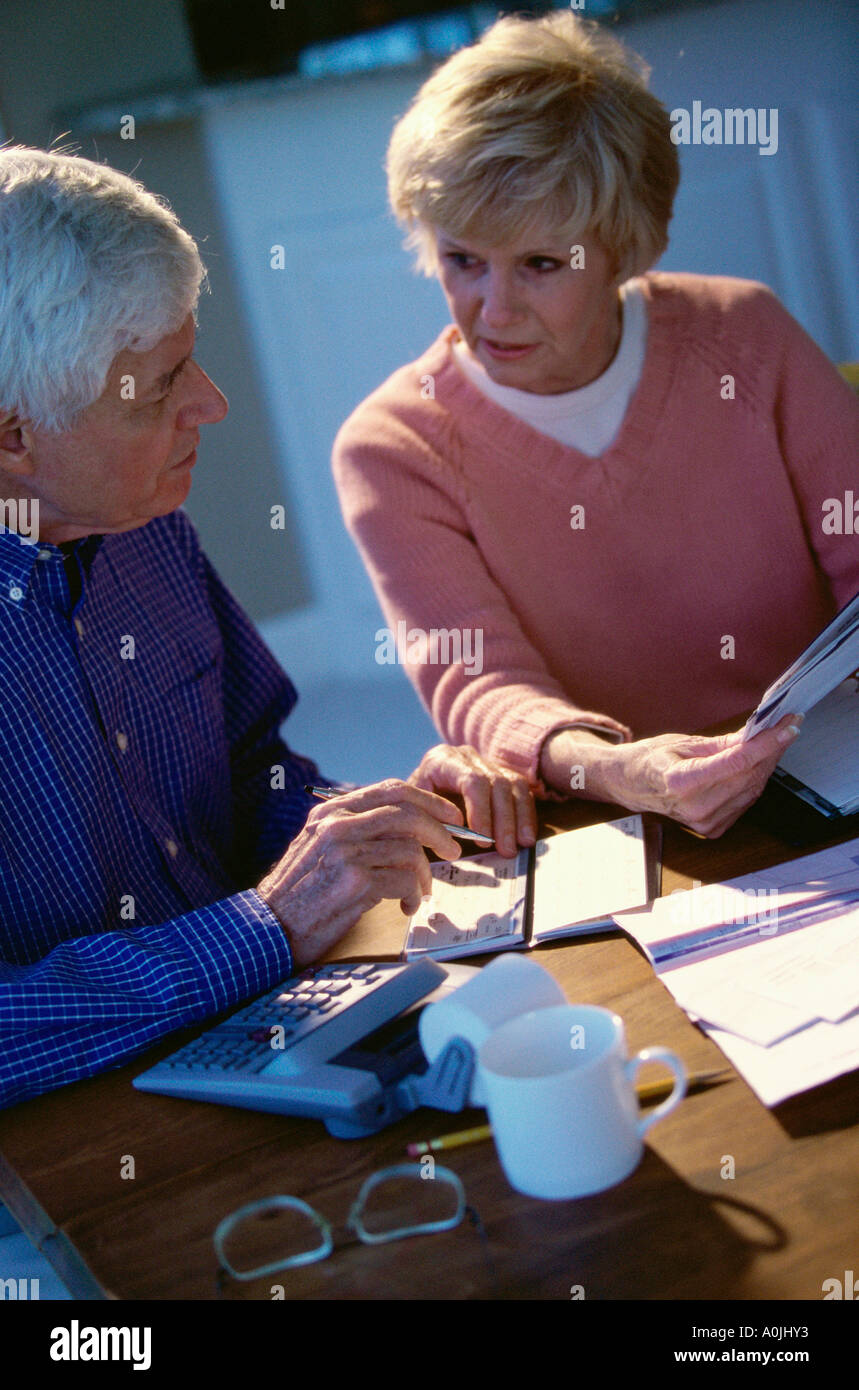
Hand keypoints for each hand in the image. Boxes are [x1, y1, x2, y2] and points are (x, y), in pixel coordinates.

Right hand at [257, 780, 462, 966]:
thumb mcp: (319, 846)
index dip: (428, 800)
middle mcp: (337, 826)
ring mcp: (346, 853)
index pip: (391, 790)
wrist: (270, 927)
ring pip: (410, 850)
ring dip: (424, 874)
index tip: (449, 816)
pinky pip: (405, 881)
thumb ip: (355, 829)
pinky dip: (413, 896)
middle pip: (408, 814)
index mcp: (331, 812)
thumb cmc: (300, 891)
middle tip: (453, 849)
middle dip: (440, 831)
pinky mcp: (355, 883)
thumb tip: (408, 826)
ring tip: (420, 891)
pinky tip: (405, 907)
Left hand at [407, 743, 536, 856]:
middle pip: (496, 783)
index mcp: (442, 760)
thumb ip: (430, 818)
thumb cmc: (413, 805)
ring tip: (520, 845)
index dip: (481, 811)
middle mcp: (467, 757)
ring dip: (519, 818)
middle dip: (503, 820)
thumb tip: (454, 832)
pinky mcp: (501, 774)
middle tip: (505, 850)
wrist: (415, 794)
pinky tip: (526, 835)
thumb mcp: (412, 809)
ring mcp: (486, 763)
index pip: (471, 781)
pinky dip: (526, 814)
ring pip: (513, 785)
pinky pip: (521, 791)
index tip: (483, 839)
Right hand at [602, 713, 803, 836]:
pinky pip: (745, 801)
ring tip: (772, 742)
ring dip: (766, 764)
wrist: (629, 785)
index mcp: (682, 782)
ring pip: (752, 789)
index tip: (788, 726)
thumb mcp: (683, 742)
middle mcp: (695, 807)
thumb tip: (755, 735)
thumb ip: (723, 744)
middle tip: (786, 727)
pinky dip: (754, 780)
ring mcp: (704, 822)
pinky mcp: (712, 828)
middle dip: (772, 750)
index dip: (768, 743)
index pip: (738, 762)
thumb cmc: (650, 761)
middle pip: (750, 776)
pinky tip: (755, 764)